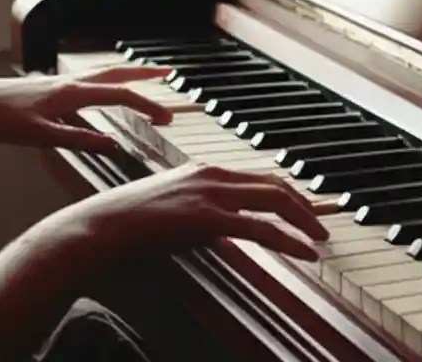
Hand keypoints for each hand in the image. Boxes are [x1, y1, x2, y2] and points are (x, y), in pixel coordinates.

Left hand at [0, 67, 173, 154]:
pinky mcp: (46, 88)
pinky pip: (85, 82)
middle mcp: (68, 83)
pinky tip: (98, 94)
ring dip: (126, 76)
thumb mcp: (41, 136)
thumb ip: (79, 140)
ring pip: (101, 75)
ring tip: (142, 79)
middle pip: (116, 74)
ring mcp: (57, 83)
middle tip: (170, 72)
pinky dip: (103, 83)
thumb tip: (113, 144)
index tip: (167, 118)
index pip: (121, 96)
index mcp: (71, 93)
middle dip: (146, 73)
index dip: (147, 106)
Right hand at [48, 162, 328, 263]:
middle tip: (320, 225)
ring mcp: (211, 193)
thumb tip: (230, 229)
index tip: (307, 208)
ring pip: (273, 201)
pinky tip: (304, 251)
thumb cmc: (132, 224)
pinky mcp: (206, 216)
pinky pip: (259, 227)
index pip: (260, 177)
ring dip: (303, 220)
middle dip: (304, 205)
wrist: (101, 226)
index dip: (290, 193)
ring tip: (318, 238)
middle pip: (275, 184)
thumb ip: (205, 214)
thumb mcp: (176, 211)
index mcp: (206, 170)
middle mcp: (213, 175)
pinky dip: (288, 239)